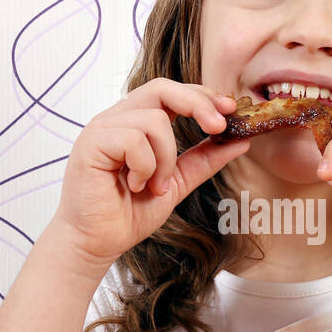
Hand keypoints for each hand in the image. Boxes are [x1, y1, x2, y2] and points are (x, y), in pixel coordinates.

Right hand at [53, 78, 248, 272]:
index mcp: (135, 122)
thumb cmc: (128, 214)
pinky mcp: (91, 143)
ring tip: (154, 186)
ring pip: (154, 120)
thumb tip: (240, 140)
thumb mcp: (177, 183)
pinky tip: (135, 186)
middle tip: (219, 128)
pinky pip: (134, 140)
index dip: (202, 95)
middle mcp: (117, 119)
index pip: (170, 92)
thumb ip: (204, 160)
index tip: (229, 110)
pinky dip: (145, 167)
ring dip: (166, 158)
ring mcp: (102, 128)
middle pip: (162, 88)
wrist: (97, 243)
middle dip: (197, 104)